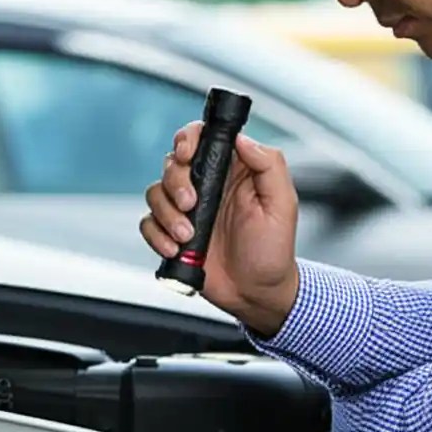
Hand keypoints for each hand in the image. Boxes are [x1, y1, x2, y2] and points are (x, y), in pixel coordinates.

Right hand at [140, 121, 299, 335]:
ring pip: (156, 192)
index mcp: (233, 170)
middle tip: (191, 204)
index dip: (187, 138)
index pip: (203, 138)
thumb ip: (269, 165)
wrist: (257, 293)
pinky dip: (155, 235)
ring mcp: (188, 210)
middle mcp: (207, 185)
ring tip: (188, 236)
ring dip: (166, 213)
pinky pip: (148, 223)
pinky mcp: (173, 233)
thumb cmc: (274, 250)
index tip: (185, 153)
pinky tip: (175, 249)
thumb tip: (241, 138)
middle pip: (172, 163)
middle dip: (175, 182)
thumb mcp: (282, 204)